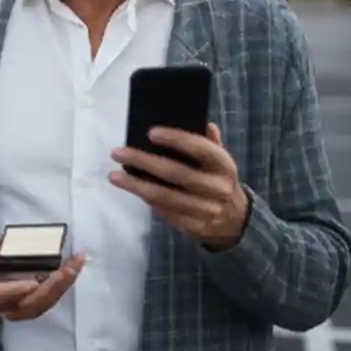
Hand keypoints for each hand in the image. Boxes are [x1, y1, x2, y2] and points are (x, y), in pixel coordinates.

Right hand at [0, 230, 85, 320]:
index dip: (14, 290)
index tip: (32, 282)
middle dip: (50, 287)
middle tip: (67, 269)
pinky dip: (63, 286)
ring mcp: (17, 308)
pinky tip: (74, 269)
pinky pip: (48, 300)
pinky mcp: (30, 304)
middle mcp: (1, 305)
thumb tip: (5, 250)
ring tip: (76, 265)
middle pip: (27, 304)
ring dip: (62, 286)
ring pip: (42, 304)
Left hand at [108, 123, 248, 250]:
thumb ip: (210, 142)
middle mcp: (217, 188)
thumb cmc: (219, 181)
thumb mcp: (220, 160)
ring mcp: (206, 210)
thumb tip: (202, 123)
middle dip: (144, 162)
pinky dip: (147, 201)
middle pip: (176, 174)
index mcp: (224, 166)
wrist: (235, 220)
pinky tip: (132, 190)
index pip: (200, 149)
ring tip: (114, 176)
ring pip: (166, 197)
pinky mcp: (194, 227)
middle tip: (117, 152)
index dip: (176, 139)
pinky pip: (166, 213)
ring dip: (137, 186)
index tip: (150, 133)